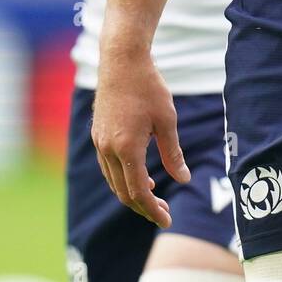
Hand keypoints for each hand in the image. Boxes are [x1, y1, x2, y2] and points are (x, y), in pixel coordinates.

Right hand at [91, 45, 189, 227]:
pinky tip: (141, 174)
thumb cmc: (148, 88)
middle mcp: (108, 149)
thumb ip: (173, 153)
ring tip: (155, 195)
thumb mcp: (167, 120)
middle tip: (164, 213)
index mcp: (126, 148)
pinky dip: (123, 178)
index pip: (138, 192)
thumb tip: (184, 179)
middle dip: (144, 207)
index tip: (167, 220)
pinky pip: (109, 167)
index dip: (153, 209)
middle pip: (123, 192)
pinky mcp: (98, 135)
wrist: (122, 61)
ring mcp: (99, 143)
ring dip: (132, 193)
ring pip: (114, 181)